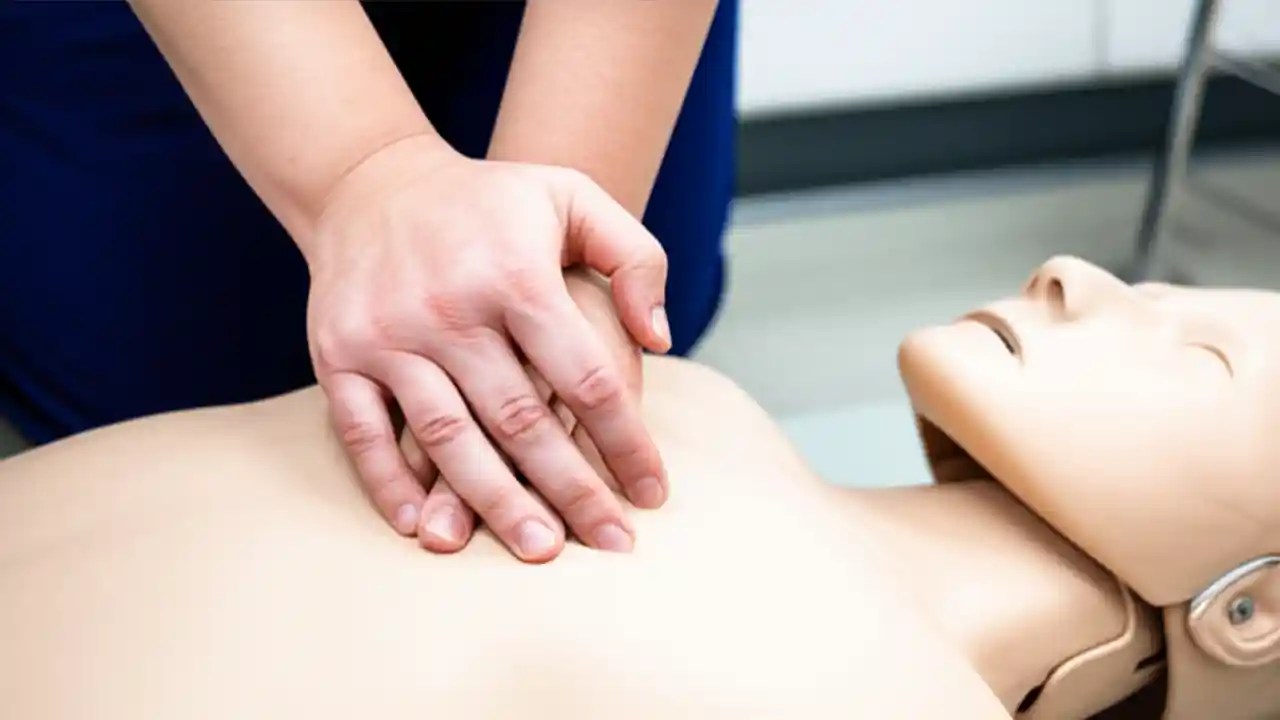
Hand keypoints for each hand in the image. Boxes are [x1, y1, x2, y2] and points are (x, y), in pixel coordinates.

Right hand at [302, 134, 670, 561]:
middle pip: (522, 422)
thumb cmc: (491, 201)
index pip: (586, 379)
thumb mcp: (574, 197)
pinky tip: (425, 528)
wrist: (371, 179)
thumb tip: (657, 340)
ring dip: (495, 503)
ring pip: (449, 439)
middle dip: (573, 491)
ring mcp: (389, 335)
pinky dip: (391, 486)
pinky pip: (363, 434)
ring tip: (539, 549)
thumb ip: (635, 258)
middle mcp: (452, 309)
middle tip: (612, 544)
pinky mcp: (339, 353)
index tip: (653, 492)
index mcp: (517, 275)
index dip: (626, 442)